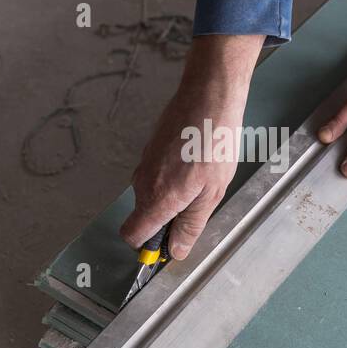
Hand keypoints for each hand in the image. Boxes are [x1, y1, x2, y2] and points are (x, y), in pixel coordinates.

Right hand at [120, 34, 263, 259]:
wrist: (208, 97)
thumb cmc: (214, 143)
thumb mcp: (211, 193)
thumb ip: (190, 224)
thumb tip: (175, 250)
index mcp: (157, 198)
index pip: (132, 235)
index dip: (148, 245)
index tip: (168, 244)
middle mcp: (143, 182)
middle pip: (144, 216)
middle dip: (167, 218)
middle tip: (199, 201)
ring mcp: (144, 164)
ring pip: (151, 195)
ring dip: (173, 196)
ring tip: (202, 177)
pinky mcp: (150, 150)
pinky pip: (156, 176)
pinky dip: (172, 177)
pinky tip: (195, 161)